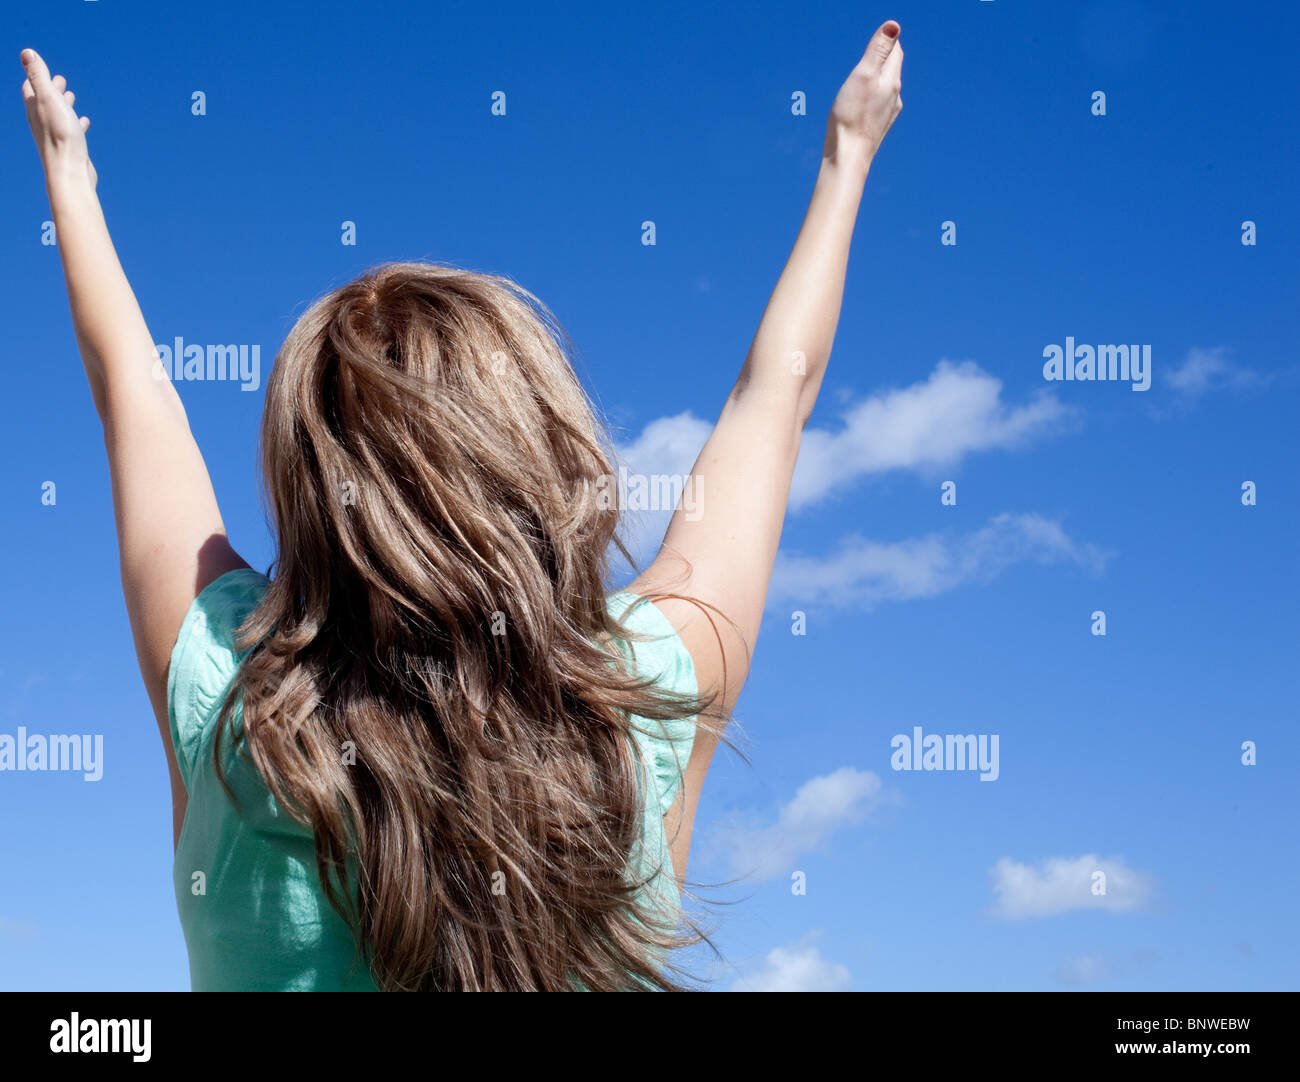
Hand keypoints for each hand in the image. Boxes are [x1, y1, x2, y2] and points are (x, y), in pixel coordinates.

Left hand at [20, 48, 95, 189]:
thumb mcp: (49, 99)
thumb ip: (38, 76)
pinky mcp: (70, 148)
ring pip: (58, 115)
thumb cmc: (60, 136)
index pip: (30, 87)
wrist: (70, 171)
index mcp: (35, 109)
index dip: (35, 75)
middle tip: (60, 79)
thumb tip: (26, 52)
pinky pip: (72, 130)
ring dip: (63, 104)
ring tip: (71, 96)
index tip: (41, 66)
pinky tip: (85, 121)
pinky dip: (76, 122)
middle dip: (50, 88)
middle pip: (43, 101)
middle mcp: (42, 122)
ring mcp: (56, 136)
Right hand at [824, 20, 902, 165]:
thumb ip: (878, 50)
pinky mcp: (879, 127)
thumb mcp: (863, 75)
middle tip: (875, 48)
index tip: (878, 36)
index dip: (887, 40)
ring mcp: (889, 113)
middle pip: (893, 68)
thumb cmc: (852, 115)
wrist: (849, 157)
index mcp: (892, 80)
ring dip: (879, 78)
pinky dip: (874, 96)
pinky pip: (880, 104)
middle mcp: (895, 96)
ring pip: (887, 87)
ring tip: (868, 74)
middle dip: (884, 57)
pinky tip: (865, 103)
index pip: (895, 51)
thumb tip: (894, 26)